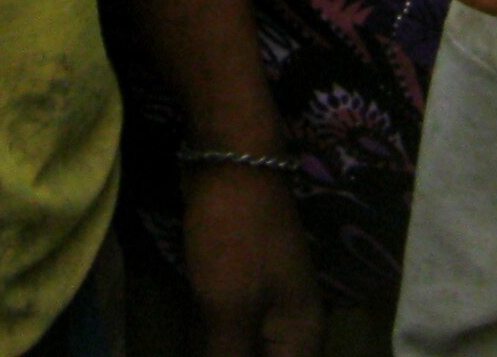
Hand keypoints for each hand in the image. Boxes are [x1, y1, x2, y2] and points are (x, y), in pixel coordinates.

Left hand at [182, 159, 322, 356]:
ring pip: (245, 351)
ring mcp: (268, 306)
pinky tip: (195, 342)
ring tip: (196, 344)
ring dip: (220, 351)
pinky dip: (214, 345)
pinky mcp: (243, 288)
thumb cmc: (235, 238)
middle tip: (203, 347)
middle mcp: (292, 329)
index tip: (215, 354)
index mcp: (301, 340)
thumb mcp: (228, 311)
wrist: (232, 159)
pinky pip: (232, 333)